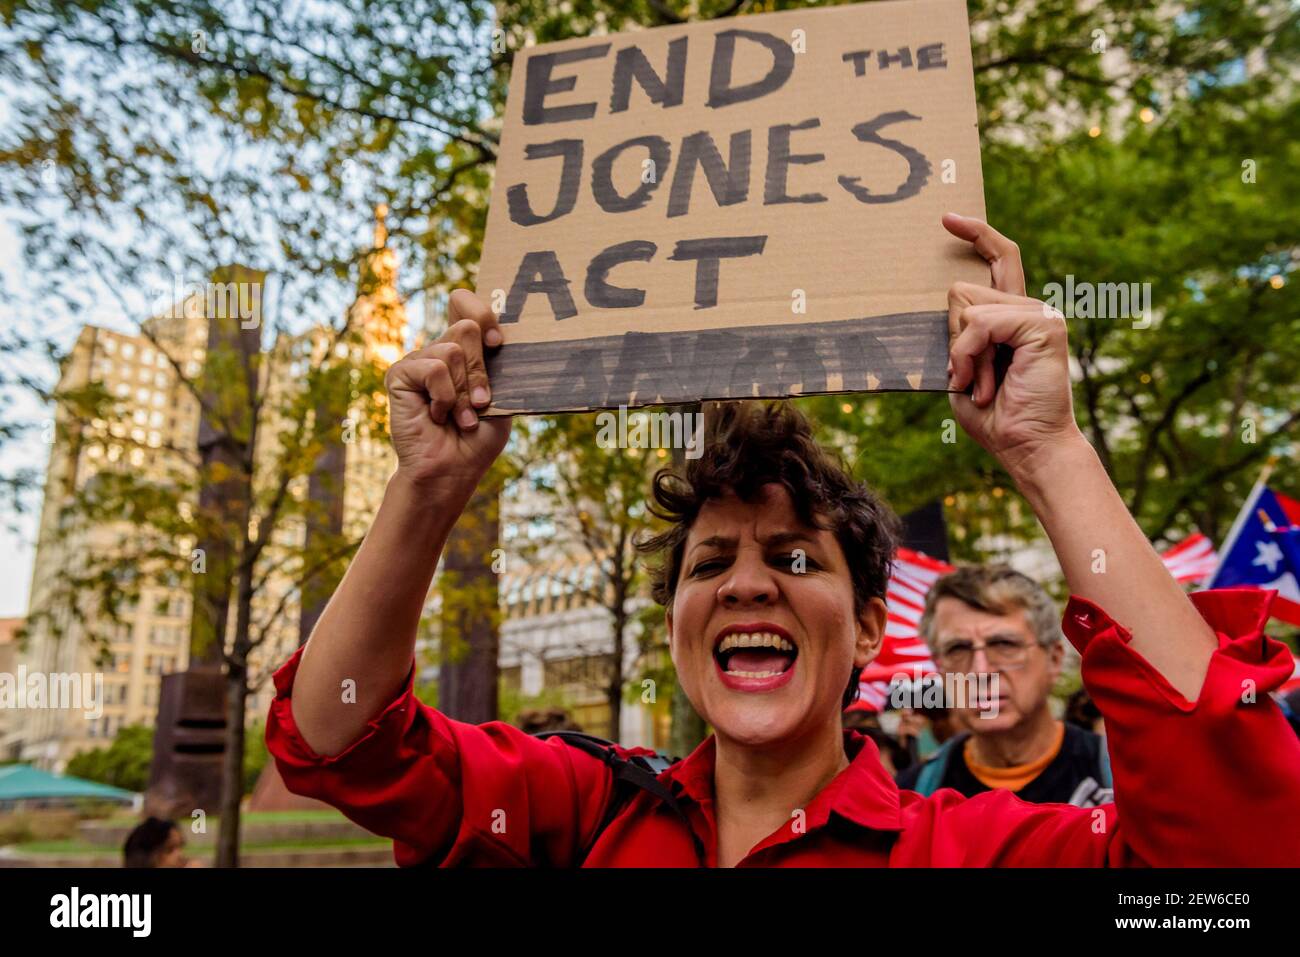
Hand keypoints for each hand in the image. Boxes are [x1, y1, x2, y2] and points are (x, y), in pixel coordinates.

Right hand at [385, 289, 511, 499]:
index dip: (484, 313)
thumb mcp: (501, 397)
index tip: (498, 343)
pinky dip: (444, 396)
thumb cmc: (477, 439)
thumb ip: (499, 364)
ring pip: (452, 350)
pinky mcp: (400, 374)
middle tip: (480, 403)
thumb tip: (500, 335)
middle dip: (481, 370)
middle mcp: (440, 350)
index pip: (465, 303)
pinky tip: (436, 415)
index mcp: (465, 350)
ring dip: (464, 391)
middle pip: (468, 326)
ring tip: (461, 417)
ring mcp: (419, 360)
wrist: (451, 470)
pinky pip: (434, 368)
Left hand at [942, 213, 1084, 478]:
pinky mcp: (1043, 325)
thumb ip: (957, 335)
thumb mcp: (961, 369)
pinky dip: (969, 356)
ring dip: (961, 354)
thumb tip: (949, 300)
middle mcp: (1030, 308)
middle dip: (952, 338)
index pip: (999, 259)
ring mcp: (1040, 314)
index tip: (948, 217)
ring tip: (983, 385)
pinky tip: (983, 383)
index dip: (977, 234)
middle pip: (960, 290)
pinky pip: (979, 324)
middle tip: (971, 378)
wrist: (1027, 447)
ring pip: (966, 306)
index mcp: (1013, 316)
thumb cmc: (994, 416)